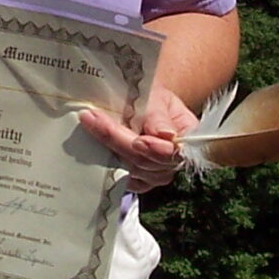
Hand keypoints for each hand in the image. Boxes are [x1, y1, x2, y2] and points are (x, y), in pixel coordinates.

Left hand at [79, 83, 200, 193]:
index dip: (155, 149)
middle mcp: (174, 162)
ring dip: (107, 147)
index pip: (172, 151)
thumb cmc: (154, 100)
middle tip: (93, 118)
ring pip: (130, 170)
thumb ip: (160, 116)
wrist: (145, 106)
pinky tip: (93, 145)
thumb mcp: (159, 98)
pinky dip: (106, 164)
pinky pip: (122, 178)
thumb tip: (164, 134)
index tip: (138, 140)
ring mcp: (156, 175)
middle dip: (117, 140)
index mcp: (188, 139)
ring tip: (89, 123)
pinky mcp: (138, 180)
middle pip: (145, 161)